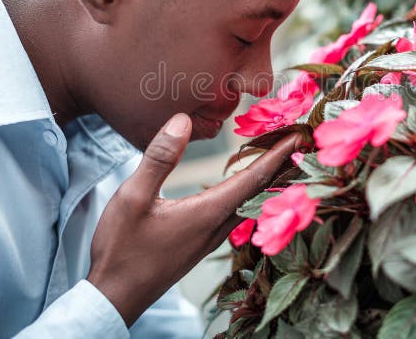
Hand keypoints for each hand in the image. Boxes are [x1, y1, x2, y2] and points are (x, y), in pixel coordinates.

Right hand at [86, 113, 300, 326]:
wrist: (115, 296)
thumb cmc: (121, 248)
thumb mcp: (133, 197)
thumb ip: (159, 158)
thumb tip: (183, 119)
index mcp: (208, 213)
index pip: (253, 178)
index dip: (277, 154)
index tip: (300, 136)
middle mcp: (217, 226)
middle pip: (260, 191)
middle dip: (281, 163)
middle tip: (300, 140)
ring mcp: (210, 238)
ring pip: (249, 203)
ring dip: (266, 179)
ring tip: (280, 158)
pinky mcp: (201, 244)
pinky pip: (236, 213)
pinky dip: (249, 193)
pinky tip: (244, 188)